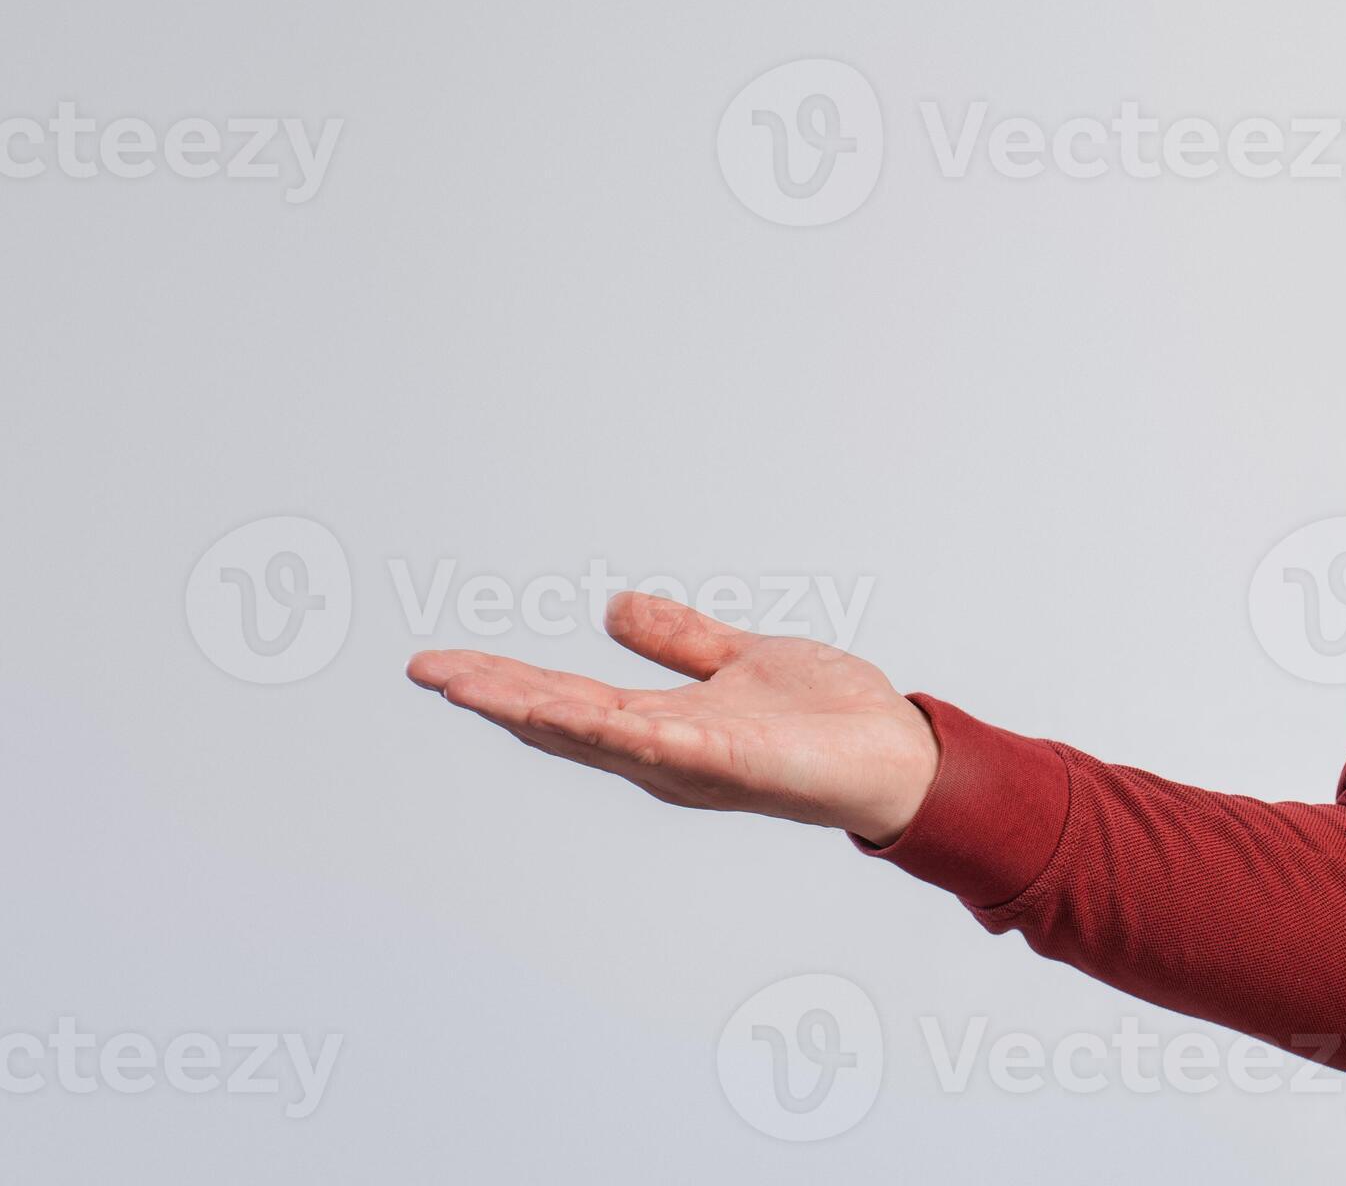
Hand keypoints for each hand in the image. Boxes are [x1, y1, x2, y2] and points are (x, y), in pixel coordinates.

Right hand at [405, 592, 941, 844]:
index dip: (505, 682)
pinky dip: (617, 732)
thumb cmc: (827, 719)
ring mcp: (691, 761)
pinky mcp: (730, 762)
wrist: (895, 753)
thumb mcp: (739, 660)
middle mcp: (663, 751)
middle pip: (562, 721)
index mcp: (660, 725)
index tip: (441, 663)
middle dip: (495, 695)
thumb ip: (679, 640)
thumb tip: (613, 607)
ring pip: (595, 734)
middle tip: (427, 668)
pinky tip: (571, 713)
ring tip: (470, 685)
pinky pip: (663, 746)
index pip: (566, 701)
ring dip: (531, 710)